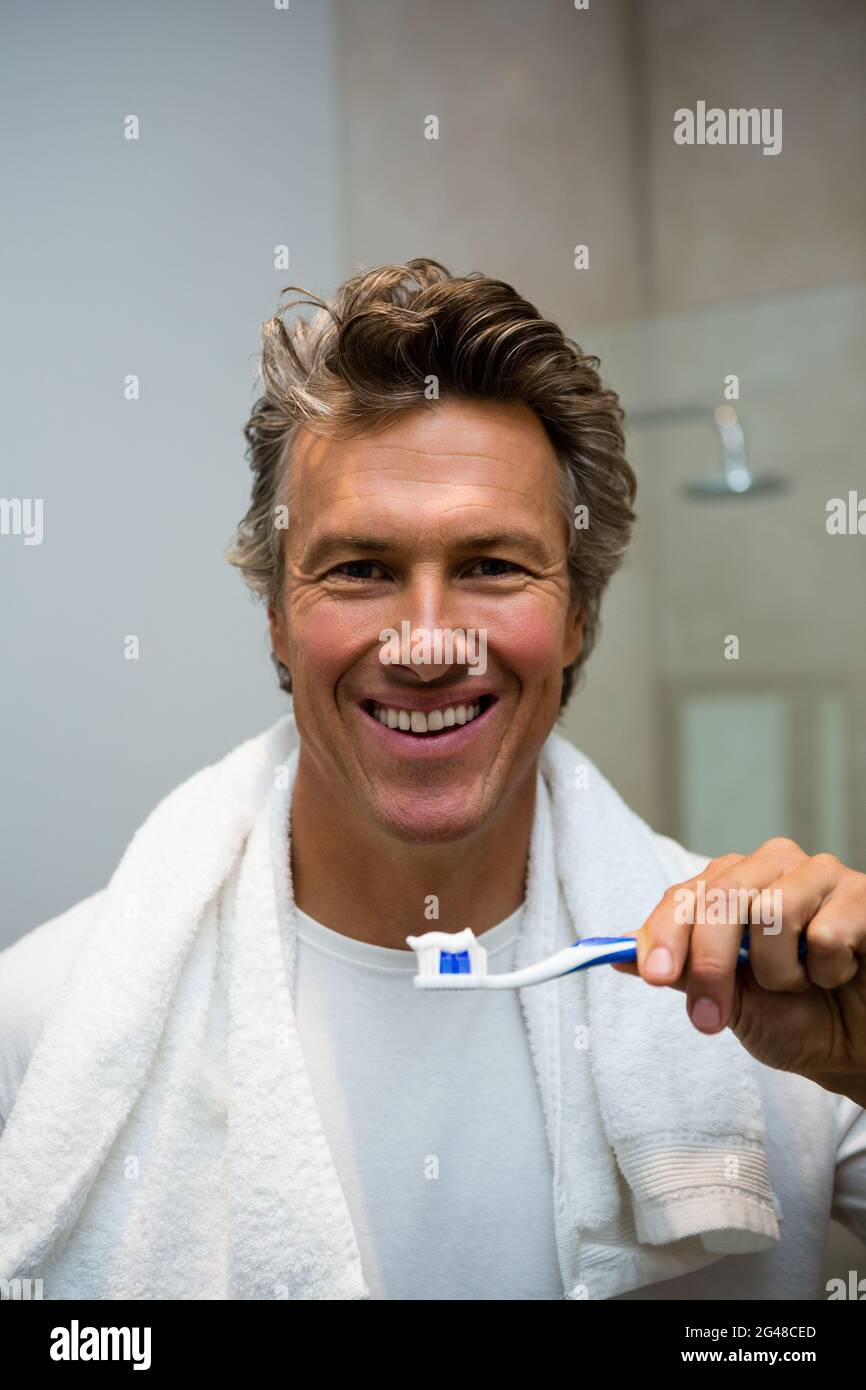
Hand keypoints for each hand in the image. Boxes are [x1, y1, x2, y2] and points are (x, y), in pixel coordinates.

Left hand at [612, 838, 865, 1105]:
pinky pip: (828, 932)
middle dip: (711, 964)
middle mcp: (773, 866)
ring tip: (800, 984)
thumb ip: (682, 972)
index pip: (685, 895)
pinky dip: (828, 971)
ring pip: (774, 911)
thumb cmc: (798, 1017)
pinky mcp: (865, 896)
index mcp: (733, 884)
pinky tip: (841, 972)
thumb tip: (617, 954)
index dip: (664, 933)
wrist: (859, 1049)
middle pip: (723, 897)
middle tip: (709, 1017)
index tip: (655, 975)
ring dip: (779, 971)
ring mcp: (822, 874)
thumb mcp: (729, 1002)